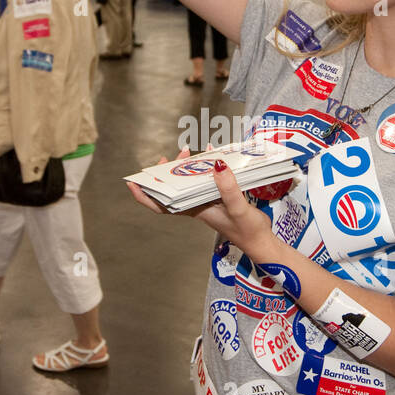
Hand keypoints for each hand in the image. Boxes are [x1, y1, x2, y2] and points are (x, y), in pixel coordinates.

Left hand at [126, 149, 273, 254]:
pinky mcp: (219, 199)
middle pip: (173, 188)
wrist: (261, 242)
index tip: (132, 183)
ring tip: (190, 152)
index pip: (161, 205)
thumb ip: (228, 188)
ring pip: (188, 183)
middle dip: (168, 171)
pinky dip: (206, 168)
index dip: (144, 196)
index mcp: (195, 210)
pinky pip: (205, 181)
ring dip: (186, 168)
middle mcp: (197, 206)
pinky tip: (214, 157)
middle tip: (175, 154)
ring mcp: (207, 202)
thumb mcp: (238, 208)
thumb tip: (216, 165)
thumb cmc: (247, 230)